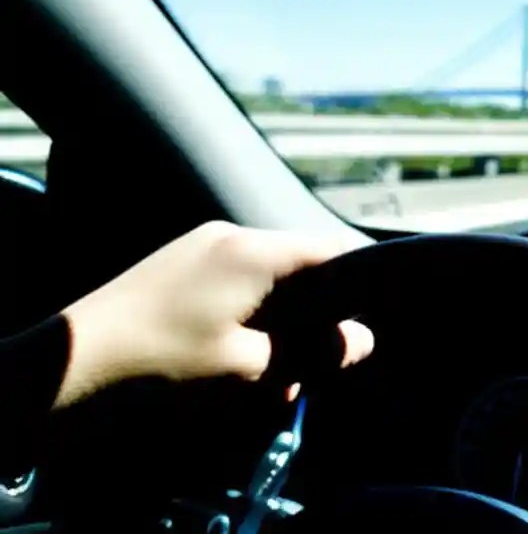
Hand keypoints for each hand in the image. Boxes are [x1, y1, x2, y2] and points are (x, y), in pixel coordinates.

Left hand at [57, 221, 374, 407]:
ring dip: (281, 317)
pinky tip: (239, 351)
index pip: (332, 248)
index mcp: (254, 252)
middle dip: (316, 312)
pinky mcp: (182, 260)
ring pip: (269, 272)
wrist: (75, 357)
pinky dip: (252, 309)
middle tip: (317, 361)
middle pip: (302, 261)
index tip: (375, 311)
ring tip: (273, 370)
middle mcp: (232, 235)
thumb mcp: (246, 365)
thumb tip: (363, 341)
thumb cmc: (164, 359)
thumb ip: (312, 352)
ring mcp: (203, 244)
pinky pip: (238, 275)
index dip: (362, 277)